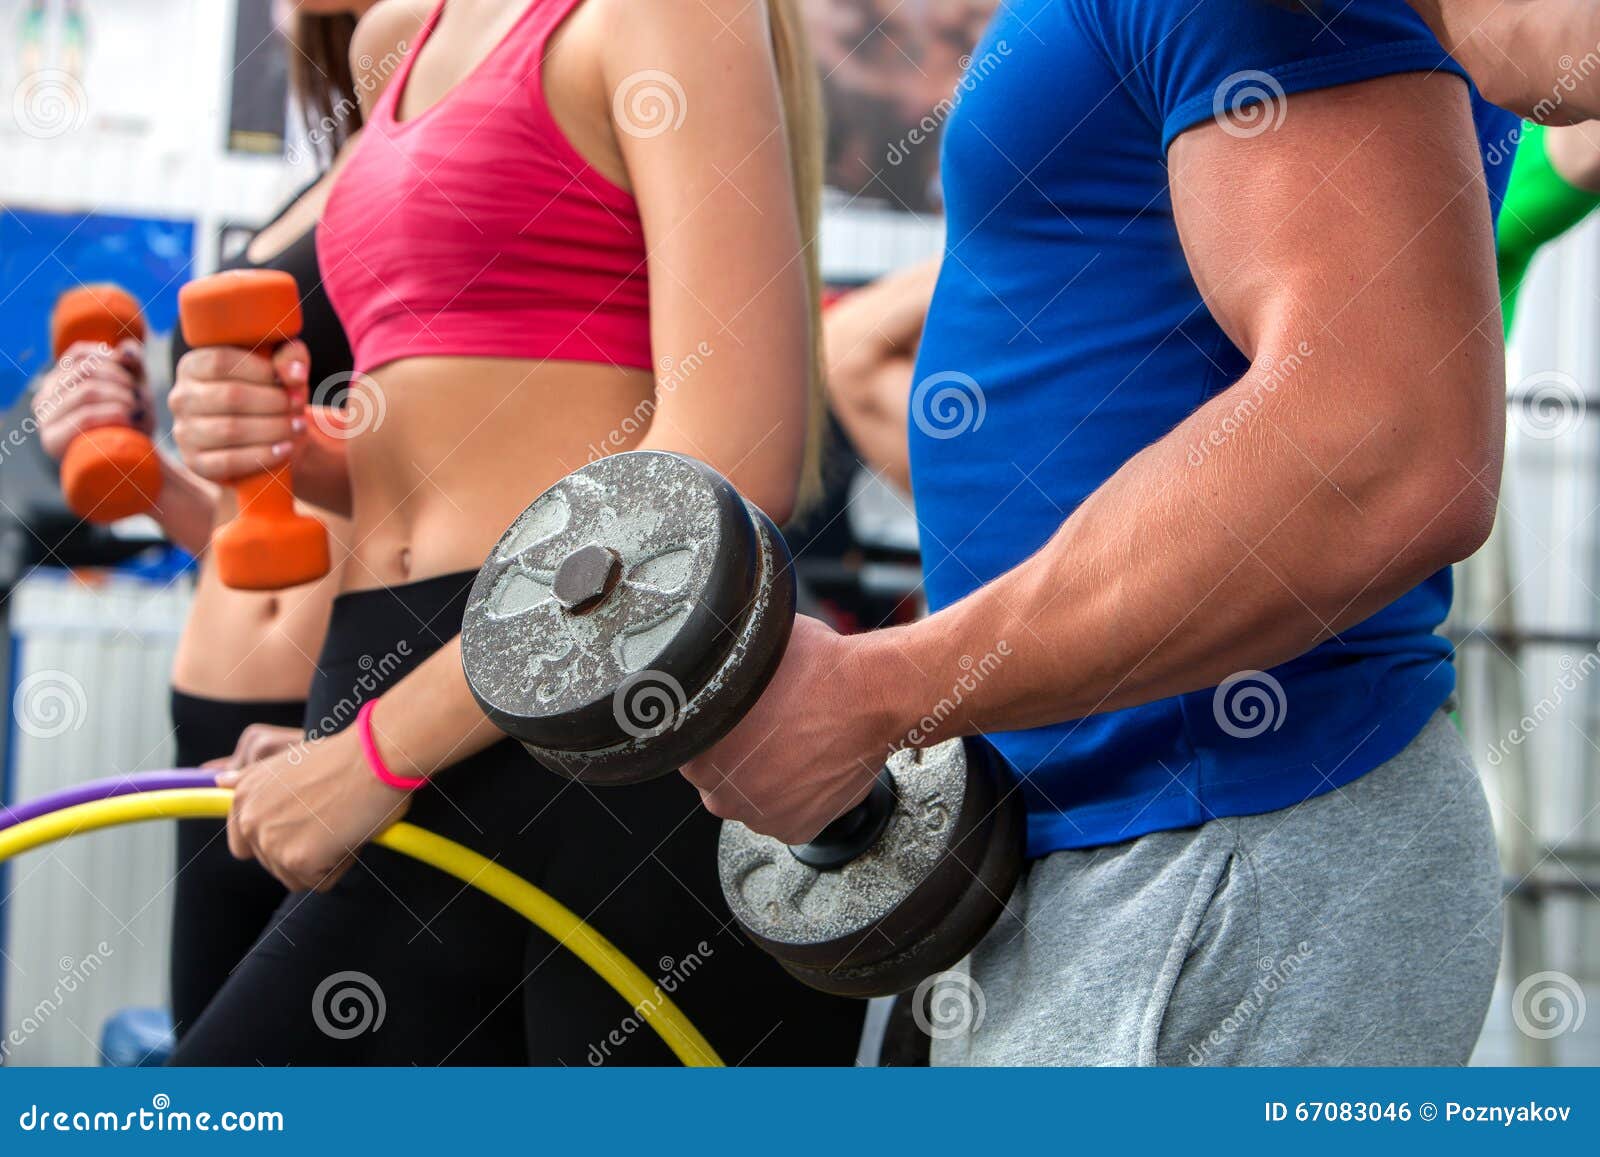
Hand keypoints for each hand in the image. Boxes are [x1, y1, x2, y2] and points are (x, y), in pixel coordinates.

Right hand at [31, 340, 152, 460]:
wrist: (134, 462)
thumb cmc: (133, 421)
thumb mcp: (135, 387)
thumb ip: (132, 363)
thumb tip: (124, 348)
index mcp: (58, 381)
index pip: (79, 354)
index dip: (110, 358)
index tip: (131, 374)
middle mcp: (45, 397)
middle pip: (86, 371)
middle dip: (121, 381)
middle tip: (139, 398)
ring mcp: (45, 419)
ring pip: (87, 391)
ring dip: (121, 397)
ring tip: (136, 410)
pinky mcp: (53, 441)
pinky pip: (84, 417)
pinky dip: (112, 414)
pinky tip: (127, 418)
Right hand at [169, 339, 309, 482]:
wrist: (268, 437)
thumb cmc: (271, 393)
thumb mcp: (283, 367)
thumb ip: (290, 358)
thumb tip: (294, 373)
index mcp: (193, 366)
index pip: (221, 362)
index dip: (261, 371)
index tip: (289, 381)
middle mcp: (182, 398)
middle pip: (230, 396)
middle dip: (274, 402)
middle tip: (298, 406)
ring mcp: (185, 432)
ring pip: (230, 430)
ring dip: (273, 428)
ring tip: (297, 427)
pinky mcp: (196, 463)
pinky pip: (228, 461)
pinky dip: (262, 456)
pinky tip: (284, 449)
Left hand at [214, 725, 410, 892]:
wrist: (374, 758)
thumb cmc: (342, 757)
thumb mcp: (286, 761)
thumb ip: (251, 779)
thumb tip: (218, 780)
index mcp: (242, 796)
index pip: (245, 846)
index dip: (280, 840)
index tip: (305, 825)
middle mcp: (248, 819)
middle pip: (274, 864)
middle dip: (306, 850)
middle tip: (332, 816)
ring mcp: (270, 841)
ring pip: (297, 877)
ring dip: (323, 860)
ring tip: (340, 823)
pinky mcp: (296, 861)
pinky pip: (320, 882)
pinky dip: (339, 866)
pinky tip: (348, 835)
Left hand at [680, 616, 904, 844]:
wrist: (872, 693)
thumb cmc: (815, 668)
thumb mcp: (749, 652)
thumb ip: (720, 671)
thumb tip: (710, 661)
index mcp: (697, 751)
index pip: (690, 748)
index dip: (716, 731)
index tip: (739, 720)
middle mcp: (720, 792)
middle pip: (718, 778)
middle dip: (739, 758)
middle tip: (771, 730)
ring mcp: (758, 815)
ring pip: (752, 798)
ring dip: (768, 779)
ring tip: (797, 745)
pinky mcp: (795, 829)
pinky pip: (786, 817)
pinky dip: (798, 799)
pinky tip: (811, 766)